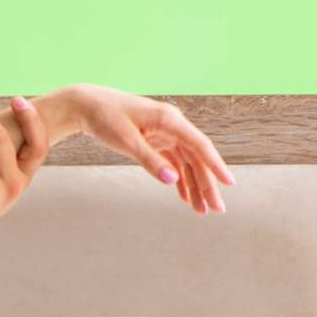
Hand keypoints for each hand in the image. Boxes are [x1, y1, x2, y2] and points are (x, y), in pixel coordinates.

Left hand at [58, 84, 234, 214]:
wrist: (87, 105)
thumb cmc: (106, 118)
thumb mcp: (127, 141)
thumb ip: (150, 161)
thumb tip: (173, 180)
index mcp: (170, 120)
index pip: (200, 146)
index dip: (216, 166)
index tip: (229, 183)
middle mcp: (173, 125)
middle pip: (196, 158)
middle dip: (207, 185)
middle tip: (216, 210)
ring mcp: (165, 133)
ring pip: (187, 163)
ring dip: (194, 186)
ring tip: (201, 210)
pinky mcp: (156, 140)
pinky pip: (174, 162)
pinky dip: (179, 179)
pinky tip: (184, 197)